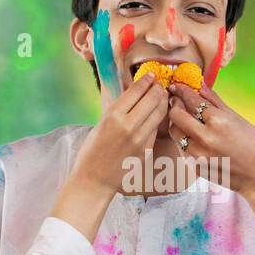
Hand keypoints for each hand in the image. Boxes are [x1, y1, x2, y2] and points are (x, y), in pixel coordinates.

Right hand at [71, 73, 169, 192]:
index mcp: (113, 115)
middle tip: (159, 84)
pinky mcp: (147, 150)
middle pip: (153, 98)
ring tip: (161, 96)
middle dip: (158, 88)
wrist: (94, 179)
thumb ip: (117, 106)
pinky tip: (156, 115)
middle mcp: (129, 125)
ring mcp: (140, 139)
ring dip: (162, 101)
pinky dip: (158, 118)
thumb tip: (131, 88)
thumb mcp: (101, 122)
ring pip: (160, 112)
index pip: (137, 90)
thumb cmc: (92, 150)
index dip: (146, 80)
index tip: (150, 75)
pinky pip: (156, 128)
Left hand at [166, 83, 254, 195]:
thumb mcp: (236, 117)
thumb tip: (199, 84)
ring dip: (177, 123)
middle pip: (176, 115)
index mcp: (218, 121)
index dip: (181, 90)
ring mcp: (198, 154)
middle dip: (174, 105)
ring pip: (174, 132)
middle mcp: (206, 138)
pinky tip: (193, 137)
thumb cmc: (252, 144)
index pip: (191, 100)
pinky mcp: (195, 166)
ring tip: (185, 120)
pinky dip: (183, 140)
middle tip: (177, 101)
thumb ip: (214, 100)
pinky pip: (181, 148)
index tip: (176, 86)